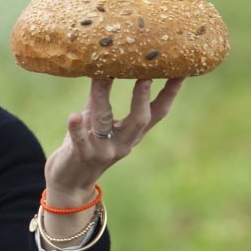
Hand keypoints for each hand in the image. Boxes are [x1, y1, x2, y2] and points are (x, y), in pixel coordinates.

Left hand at [44, 77, 184, 204]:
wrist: (69, 184)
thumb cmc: (84, 146)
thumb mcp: (97, 122)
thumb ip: (101, 99)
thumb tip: (105, 66)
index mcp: (132, 134)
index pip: (158, 113)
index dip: (170, 93)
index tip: (181, 71)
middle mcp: (123, 143)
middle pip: (140, 120)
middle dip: (143, 98)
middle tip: (145, 75)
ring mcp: (103, 151)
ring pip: (105, 123)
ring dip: (102, 98)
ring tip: (101, 76)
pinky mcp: (82, 156)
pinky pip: (80, 140)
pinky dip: (76, 128)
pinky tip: (73, 115)